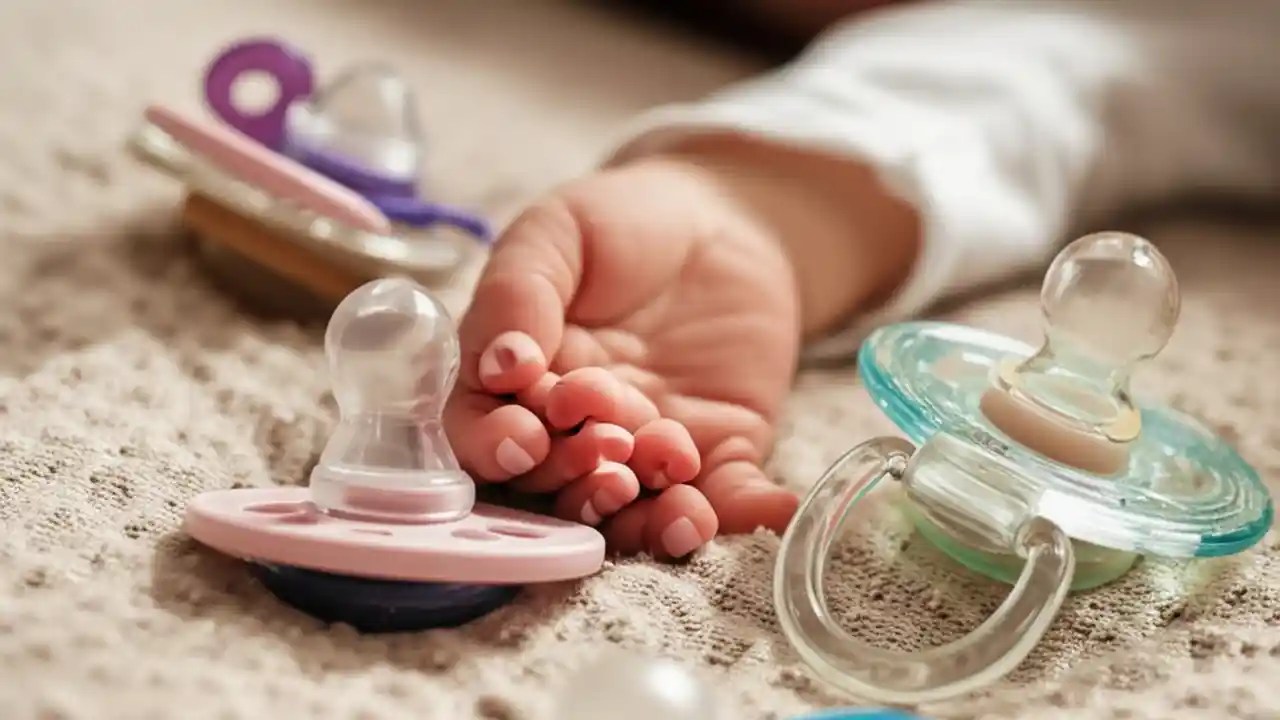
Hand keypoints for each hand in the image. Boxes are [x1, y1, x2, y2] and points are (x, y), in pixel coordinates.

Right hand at [444, 155, 801, 557]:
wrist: (721, 216)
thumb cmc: (620, 221)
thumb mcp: (557, 234)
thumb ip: (519, 294)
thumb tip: (500, 367)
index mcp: (518, 381)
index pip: (484, 431)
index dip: (497, 445)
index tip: (527, 436)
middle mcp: (575, 431)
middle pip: (556, 483)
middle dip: (578, 479)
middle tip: (607, 447)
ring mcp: (646, 447)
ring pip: (634, 512)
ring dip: (651, 520)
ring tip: (681, 506)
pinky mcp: (719, 452)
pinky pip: (726, 498)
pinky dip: (746, 513)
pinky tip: (774, 510)